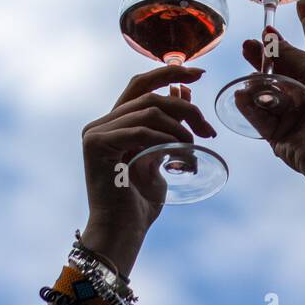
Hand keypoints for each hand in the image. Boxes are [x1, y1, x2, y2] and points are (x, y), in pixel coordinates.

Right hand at [80, 65, 214, 240]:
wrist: (122, 232)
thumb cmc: (141, 201)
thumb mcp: (162, 154)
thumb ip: (169, 126)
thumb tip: (185, 92)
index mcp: (114, 123)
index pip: (141, 84)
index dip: (170, 72)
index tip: (200, 74)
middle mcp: (101, 123)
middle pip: (150, 96)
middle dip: (186, 108)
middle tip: (209, 130)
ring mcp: (96, 133)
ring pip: (149, 110)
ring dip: (179, 128)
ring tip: (192, 150)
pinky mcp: (96, 144)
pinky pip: (141, 130)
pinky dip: (165, 139)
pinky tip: (177, 154)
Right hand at [240, 0, 304, 183]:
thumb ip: (293, 55)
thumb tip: (270, 36)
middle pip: (284, 60)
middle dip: (268, 49)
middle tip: (251, 42)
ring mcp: (292, 106)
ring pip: (267, 84)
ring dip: (256, 72)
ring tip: (247, 58)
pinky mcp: (277, 129)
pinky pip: (258, 111)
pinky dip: (250, 102)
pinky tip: (241, 93)